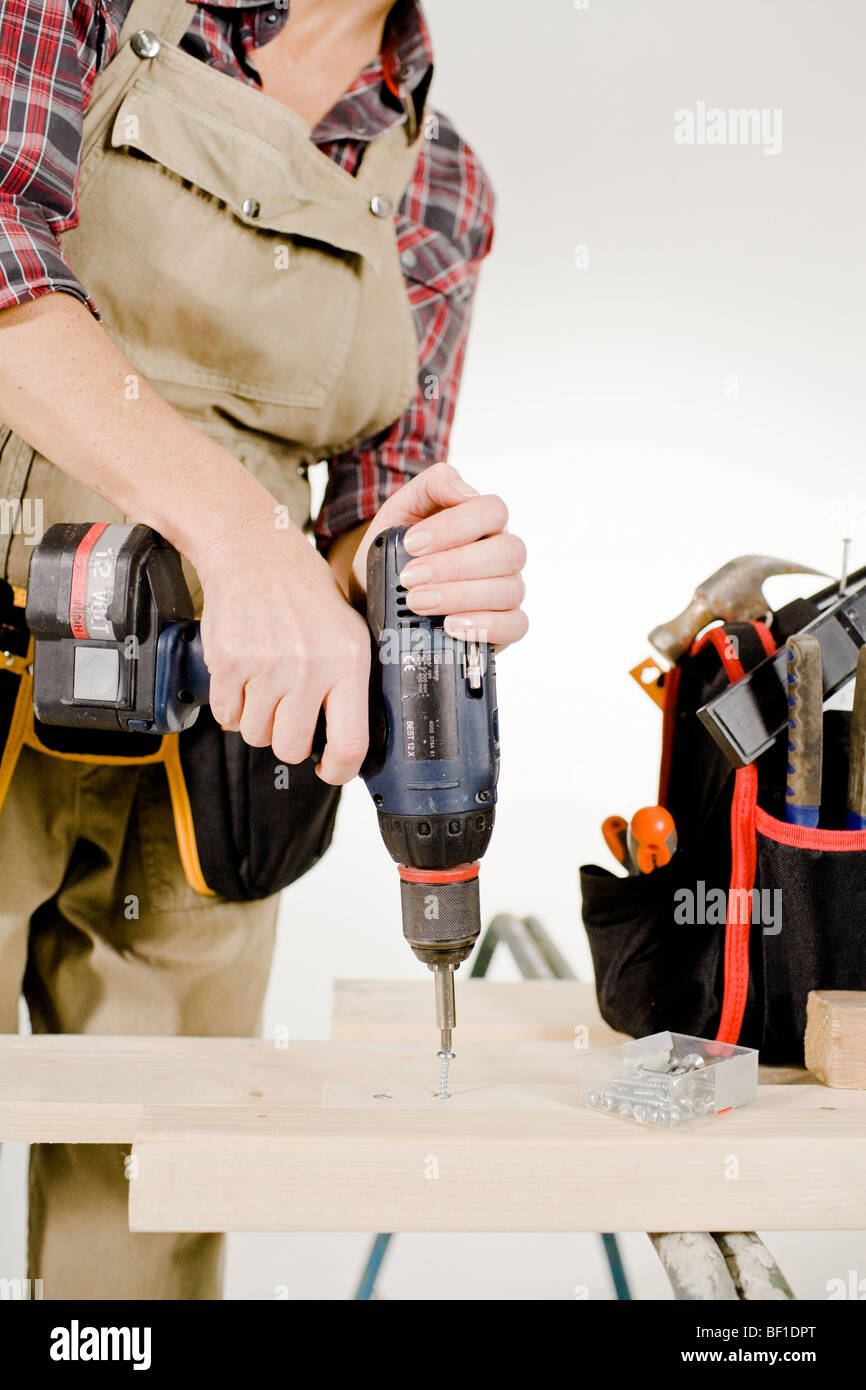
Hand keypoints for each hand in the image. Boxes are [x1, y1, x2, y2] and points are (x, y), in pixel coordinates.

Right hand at [197, 512, 370, 784]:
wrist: (255, 552)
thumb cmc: (306, 594)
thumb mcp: (349, 630)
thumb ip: (352, 683)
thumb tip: (350, 741)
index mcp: (348, 662)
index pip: (350, 744)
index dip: (340, 771)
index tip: (331, 769)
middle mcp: (309, 667)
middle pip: (291, 749)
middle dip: (288, 741)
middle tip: (290, 717)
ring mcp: (265, 666)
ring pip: (255, 735)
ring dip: (258, 721)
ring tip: (266, 687)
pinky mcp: (228, 663)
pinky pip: (226, 715)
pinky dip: (232, 706)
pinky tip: (244, 678)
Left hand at [350, 462, 527, 647]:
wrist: (377, 597)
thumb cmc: (394, 552)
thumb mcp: (399, 511)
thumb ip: (431, 487)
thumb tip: (463, 490)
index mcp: (483, 522)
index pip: (492, 511)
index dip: (454, 527)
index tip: (412, 543)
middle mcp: (501, 555)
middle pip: (508, 552)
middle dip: (454, 566)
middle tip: (411, 578)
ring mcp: (507, 590)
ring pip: (510, 589)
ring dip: (460, 596)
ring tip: (418, 602)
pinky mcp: (505, 625)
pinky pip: (516, 625)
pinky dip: (484, 626)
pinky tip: (450, 625)